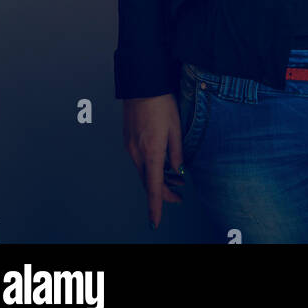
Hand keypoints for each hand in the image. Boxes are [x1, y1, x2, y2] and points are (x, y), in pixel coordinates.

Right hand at [122, 94, 184, 229]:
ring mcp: (130, 147)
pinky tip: (162, 163)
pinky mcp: (128, 140)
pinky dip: (151, 166)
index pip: (153, 187)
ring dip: (158, 179)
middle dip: (163, 193)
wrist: (141, 84)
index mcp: (151, 151)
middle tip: (179, 197)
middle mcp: (137, 153)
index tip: (155, 223)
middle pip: (148, 182)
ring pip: (144, 171)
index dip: (156, 206)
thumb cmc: (161, 103)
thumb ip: (176, 151)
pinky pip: (139, 160)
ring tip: (176, 180)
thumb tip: (177, 170)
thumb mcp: (175, 127)